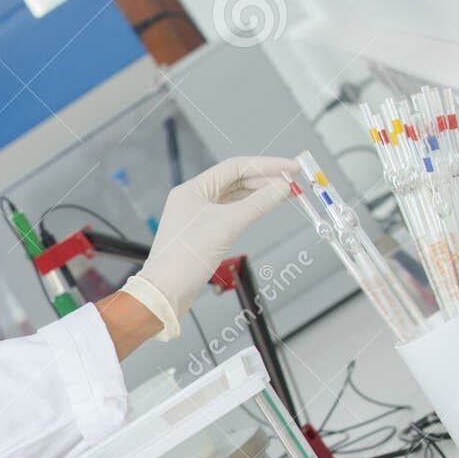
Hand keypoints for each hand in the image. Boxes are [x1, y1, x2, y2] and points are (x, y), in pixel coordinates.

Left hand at [124, 155, 297, 340]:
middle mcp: (193, 199)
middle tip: (293, 183)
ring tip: (285, 195)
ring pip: (234, 197)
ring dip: (259, 195)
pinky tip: (264, 209)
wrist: (165, 292)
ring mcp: (196, 216)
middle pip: (236, 180)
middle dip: (265, 180)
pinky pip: (230, 214)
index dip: (267, 165)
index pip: (236, 167)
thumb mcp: (227, 225)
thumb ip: (258, 203)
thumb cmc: (185, 258)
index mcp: (192, 189)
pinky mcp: (202, 233)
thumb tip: (283, 187)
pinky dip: (249, 210)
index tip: (291, 167)